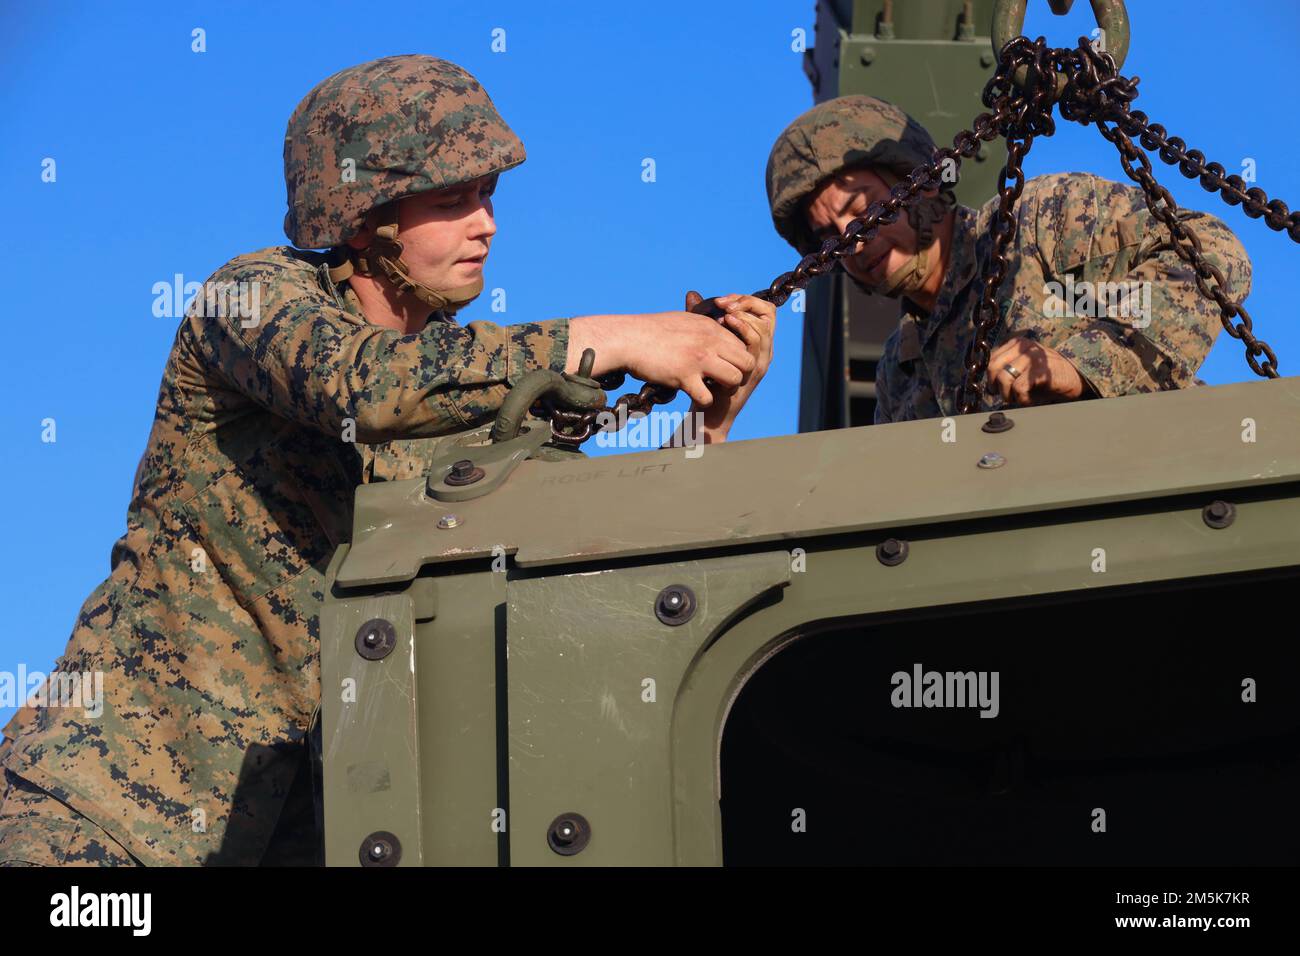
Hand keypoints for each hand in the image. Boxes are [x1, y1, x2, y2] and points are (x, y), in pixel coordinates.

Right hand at [612, 308, 755, 406]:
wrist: (628, 338)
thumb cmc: (651, 330)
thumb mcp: (683, 319)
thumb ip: (701, 323)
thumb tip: (712, 325)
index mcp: (710, 327)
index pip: (743, 345)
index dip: (738, 359)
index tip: (725, 366)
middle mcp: (709, 341)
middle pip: (747, 362)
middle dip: (740, 375)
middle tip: (724, 381)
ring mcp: (698, 359)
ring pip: (734, 379)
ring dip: (725, 388)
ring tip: (711, 388)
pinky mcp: (684, 376)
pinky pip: (707, 397)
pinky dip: (703, 400)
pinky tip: (694, 394)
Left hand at [684, 289, 774, 438]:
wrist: (706, 408)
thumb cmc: (704, 375)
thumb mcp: (705, 342)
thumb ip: (702, 318)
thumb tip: (691, 294)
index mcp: (755, 341)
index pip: (762, 309)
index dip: (746, 300)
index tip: (724, 300)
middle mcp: (763, 349)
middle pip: (767, 313)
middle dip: (745, 303)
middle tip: (724, 302)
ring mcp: (762, 360)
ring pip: (764, 325)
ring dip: (744, 314)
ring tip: (726, 312)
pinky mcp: (755, 369)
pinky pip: (757, 342)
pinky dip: (744, 327)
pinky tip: (727, 322)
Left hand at [987, 332, 1088, 405]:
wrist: (1074, 378)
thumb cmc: (1045, 377)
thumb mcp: (1022, 368)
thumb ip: (1005, 370)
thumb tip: (987, 387)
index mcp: (1016, 343)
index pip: (990, 360)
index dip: (990, 378)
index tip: (997, 390)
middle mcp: (1022, 346)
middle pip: (992, 368)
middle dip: (996, 387)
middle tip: (1007, 397)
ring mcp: (1032, 356)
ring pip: (1003, 378)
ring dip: (1008, 395)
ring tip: (1019, 399)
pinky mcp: (1040, 370)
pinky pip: (1018, 388)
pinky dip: (1021, 399)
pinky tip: (1028, 401)